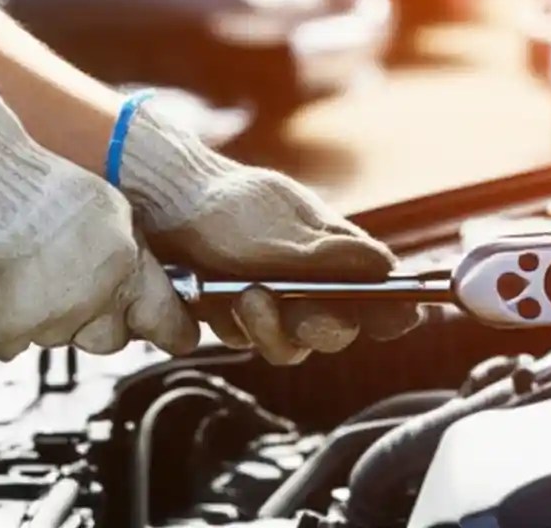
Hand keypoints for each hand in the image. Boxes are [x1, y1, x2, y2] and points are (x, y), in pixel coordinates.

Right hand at [0, 72, 196, 359]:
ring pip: (59, 338)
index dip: (175, 332)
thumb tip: (147, 280)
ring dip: (51, 316)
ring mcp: (46, 324)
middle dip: (102, 321)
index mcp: (125, 270)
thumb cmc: (40, 186)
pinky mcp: (2, 335)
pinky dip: (2, 322)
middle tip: (79, 287)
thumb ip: (133, 254)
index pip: (166, 323)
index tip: (180, 336)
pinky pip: (12, 343)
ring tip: (30, 270)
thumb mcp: (111, 209)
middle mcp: (90, 304)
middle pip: (110, 340)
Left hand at [112, 99, 420, 363]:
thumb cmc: (228, 206)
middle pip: (336, 329)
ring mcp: (275, 300)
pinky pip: (248, 341)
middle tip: (304, 312)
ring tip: (247, 296)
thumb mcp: (283, 230)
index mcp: (336, 253)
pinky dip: (234, 324)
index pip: (378, 292)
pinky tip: (217, 297)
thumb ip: (334, 256)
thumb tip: (388, 269)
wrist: (160, 204)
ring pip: (290, 346)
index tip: (391, 322)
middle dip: (321, 326)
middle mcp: (311, 281)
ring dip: (270, 328)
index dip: (389, 313)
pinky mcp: (238, 315)